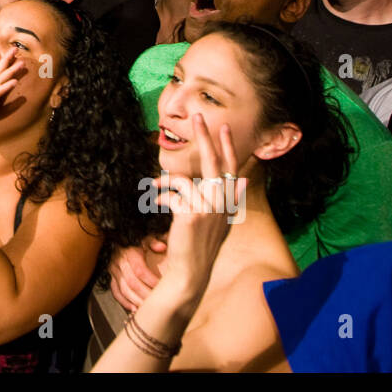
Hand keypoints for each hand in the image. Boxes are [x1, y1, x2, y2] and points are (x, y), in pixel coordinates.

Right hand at [107, 235, 168, 310]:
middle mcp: (119, 262)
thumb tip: (161, 247)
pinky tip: (134, 309)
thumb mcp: (145, 236)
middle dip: (145, 294)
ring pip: (123, 289)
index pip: (140, 270)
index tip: (162, 287)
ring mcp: (114, 271)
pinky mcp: (111, 277)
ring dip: (136, 300)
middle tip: (157, 302)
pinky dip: (124, 302)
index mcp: (129, 252)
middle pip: (132, 282)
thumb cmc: (137, 239)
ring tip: (148, 308)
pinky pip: (115, 292)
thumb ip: (154, 240)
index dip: (151, 280)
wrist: (120, 237)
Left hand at [153, 114, 245, 305]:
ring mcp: (207, 208)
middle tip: (197, 117)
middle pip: (213, 163)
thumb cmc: (197, 248)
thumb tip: (236, 179)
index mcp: (227, 204)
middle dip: (205, 137)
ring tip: (154, 189)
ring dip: (164, 183)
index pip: (231, 170)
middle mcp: (221, 204)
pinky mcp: (190, 214)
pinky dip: (160, 198)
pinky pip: (171, 194)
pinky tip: (155, 206)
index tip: (223, 128)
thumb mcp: (215, 224)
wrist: (189, 274)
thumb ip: (223, 201)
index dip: (228, 148)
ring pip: (182, 179)